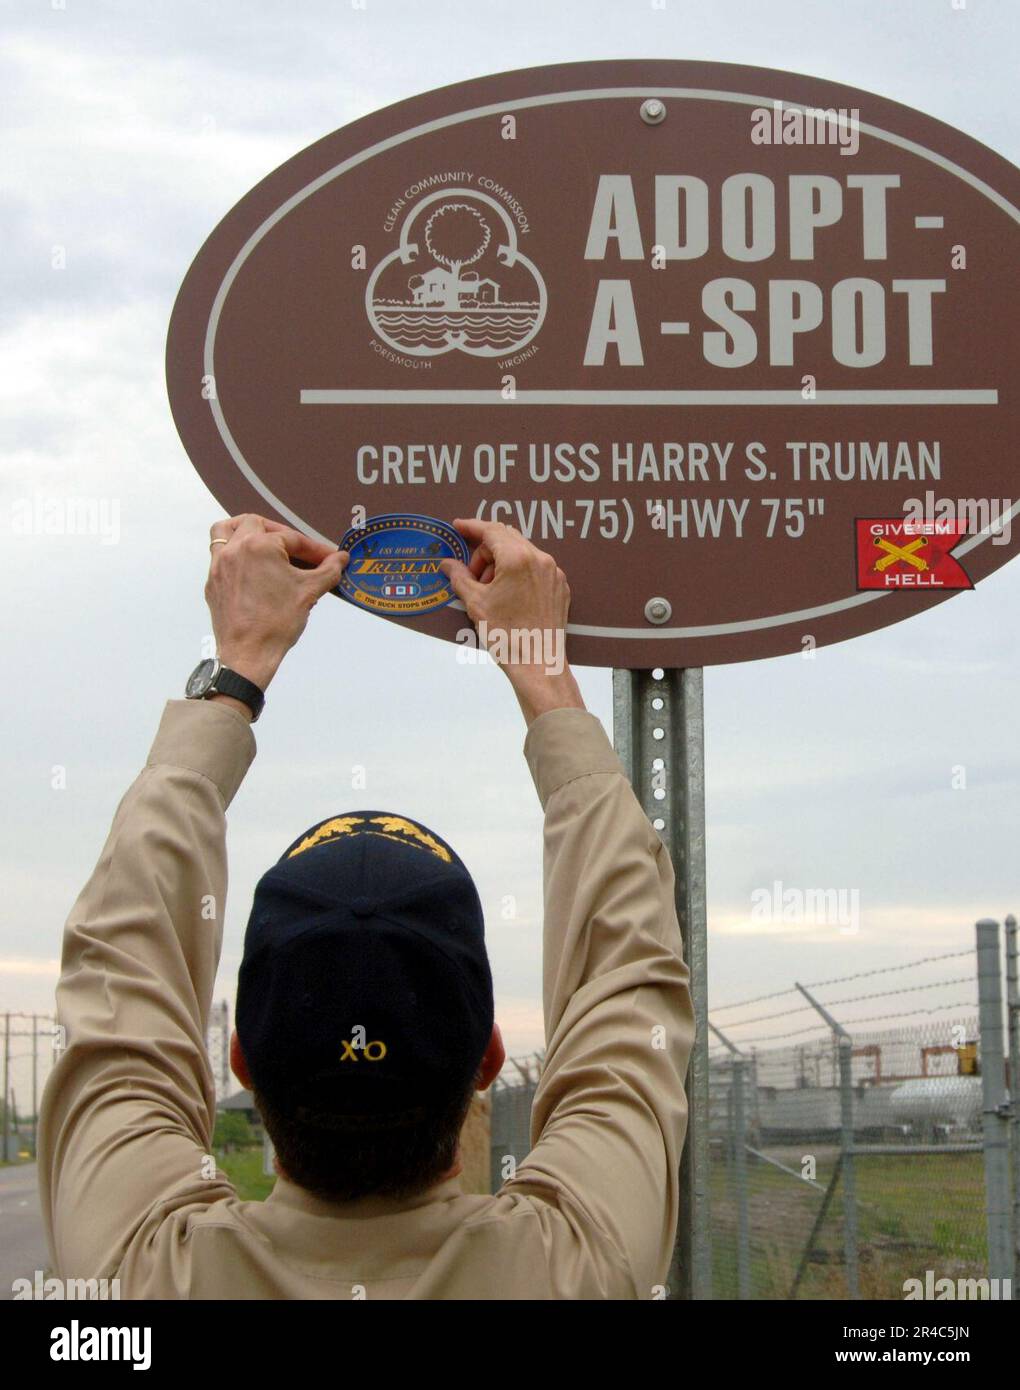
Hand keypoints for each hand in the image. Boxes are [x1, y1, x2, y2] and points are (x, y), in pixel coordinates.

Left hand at [205, 514, 346, 693]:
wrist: (248, 654)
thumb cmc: (275, 624)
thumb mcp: (309, 592)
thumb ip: (328, 570)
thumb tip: (340, 560)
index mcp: (259, 546)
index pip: (292, 538)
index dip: (315, 548)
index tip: (328, 558)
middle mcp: (234, 550)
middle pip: (256, 524)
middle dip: (279, 532)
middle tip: (298, 548)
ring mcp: (219, 566)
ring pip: (225, 531)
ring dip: (245, 531)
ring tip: (262, 542)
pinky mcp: (213, 583)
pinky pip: (219, 556)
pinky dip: (235, 555)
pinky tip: (252, 569)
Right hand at [439, 518, 584, 724]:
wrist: (538, 664)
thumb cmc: (507, 635)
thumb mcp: (475, 603)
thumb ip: (459, 577)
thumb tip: (447, 564)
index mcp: (518, 559)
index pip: (491, 530)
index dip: (471, 526)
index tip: (458, 527)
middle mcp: (540, 560)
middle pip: (506, 538)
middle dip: (484, 551)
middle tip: (470, 574)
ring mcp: (553, 573)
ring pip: (522, 553)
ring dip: (501, 563)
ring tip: (489, 590)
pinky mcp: (560, 587)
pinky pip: (535, 568)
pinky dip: (518, 573)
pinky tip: (507, 596)